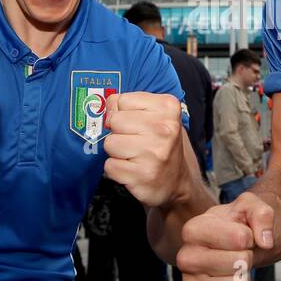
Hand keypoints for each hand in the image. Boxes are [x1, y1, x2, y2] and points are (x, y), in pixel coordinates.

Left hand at [103, 92, 184, 206]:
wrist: (177, 179)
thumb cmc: (160, 143)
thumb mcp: (154, 114)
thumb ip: (127, 105)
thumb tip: (104, 112)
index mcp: (167, 107)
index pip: (121, 100)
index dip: (122, 112)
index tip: (135, 123)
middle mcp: (164, 129)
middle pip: (114, 121)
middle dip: (118, 132)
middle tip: (135, 141)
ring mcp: (154, 153)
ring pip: (109, 144)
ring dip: (117, 152)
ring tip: (134, 156)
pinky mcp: (142, 175)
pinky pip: (109, 166)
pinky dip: (116, 169)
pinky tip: (133, 170)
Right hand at [176, 191, 273, 280]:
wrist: (235, 245)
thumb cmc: (240, 224)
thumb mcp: (252, 207)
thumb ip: (262, 214)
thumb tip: (265, 241)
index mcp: (193, 229)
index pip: (239, 239)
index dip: (250, 237)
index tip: (242, 234)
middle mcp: (185, 257)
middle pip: (238, 264)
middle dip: (248, 258)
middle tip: (240, 253)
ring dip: (245, 278)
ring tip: (236, 269)